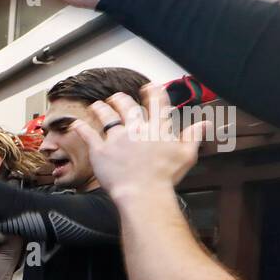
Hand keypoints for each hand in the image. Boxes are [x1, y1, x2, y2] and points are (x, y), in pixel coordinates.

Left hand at [75, 84, 209, 203]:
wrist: (143, 192)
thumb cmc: (165, 177)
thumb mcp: (186, 155)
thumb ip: (193, 136)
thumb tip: (204, 124)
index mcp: (157, 129)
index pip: (156, 104)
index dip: (153, 93)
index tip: (149, 87)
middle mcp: (136, 129)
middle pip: (127, 106)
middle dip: (121, 99)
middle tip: (117, 97)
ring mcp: (116, 138)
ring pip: (106, 116)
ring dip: (101, 108)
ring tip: (97, 105)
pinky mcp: (100, 150)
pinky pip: (88, 134)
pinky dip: (81, 127)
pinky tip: (75, 122)